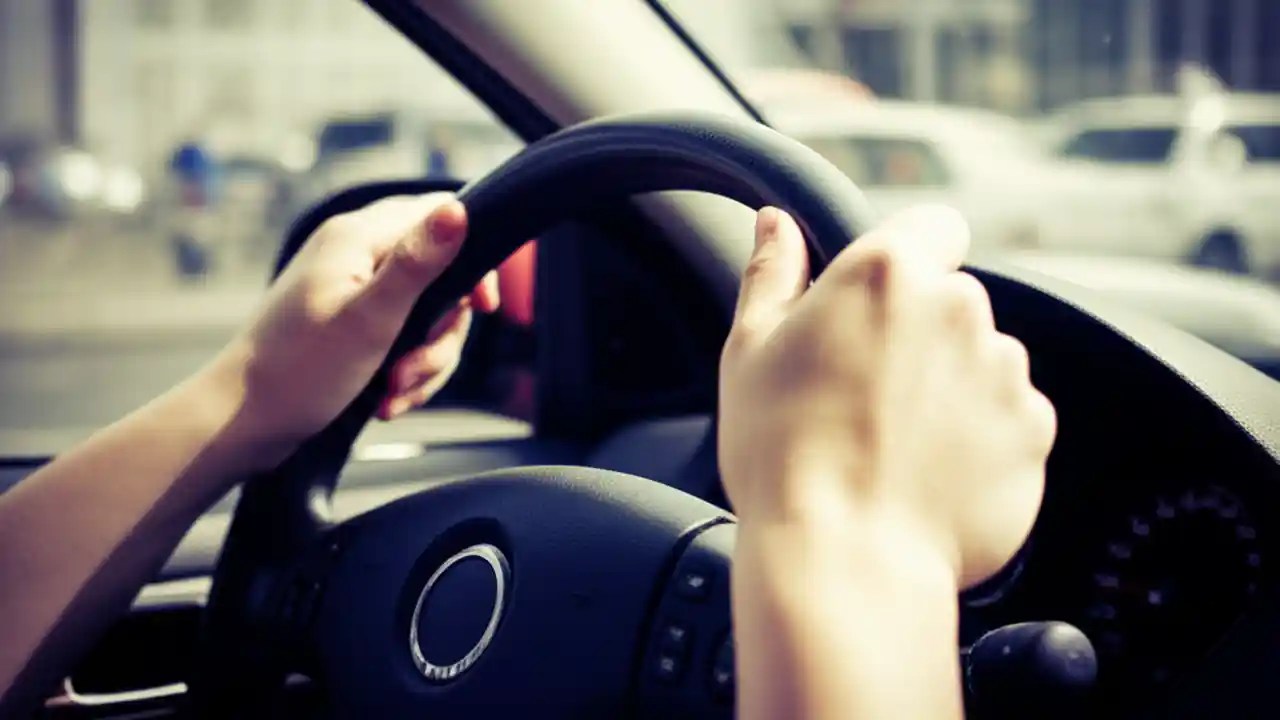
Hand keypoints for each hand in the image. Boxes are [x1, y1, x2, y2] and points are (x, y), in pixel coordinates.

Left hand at [217, 193, 497, 451]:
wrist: (242, 423)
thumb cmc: (298, 373)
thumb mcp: (370, 318)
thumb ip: (417, 263)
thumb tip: (458, 209)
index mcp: (357, 238)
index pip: (439, 213)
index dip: (473, 260)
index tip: (481, 308)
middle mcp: (354, 253)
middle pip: (441, 274)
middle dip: (441, 332)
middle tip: (413, 369)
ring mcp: (351, 289)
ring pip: (426, 314)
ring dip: (423, 361)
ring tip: (395, 392)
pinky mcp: (350, 322)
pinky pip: (403, 337)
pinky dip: (405, 370)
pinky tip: (388, 399)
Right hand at [718, 205, 1054, 588]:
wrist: (844, 559)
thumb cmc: (782, 455)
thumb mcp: (749, 352)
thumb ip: (772, 273)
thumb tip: (776, 222)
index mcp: (888, 273)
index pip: (933, 225)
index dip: (911, 257)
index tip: (880, 304)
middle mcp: (960, 307)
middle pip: (955, 301)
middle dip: (923, 333)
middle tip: (867, 390)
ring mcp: (1005, 371)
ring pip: (984, 360)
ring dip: (953, 386)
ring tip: (896, 443)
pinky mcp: (1033, 432)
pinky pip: (1010, 418)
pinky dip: (981, 438)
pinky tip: (927, 473)